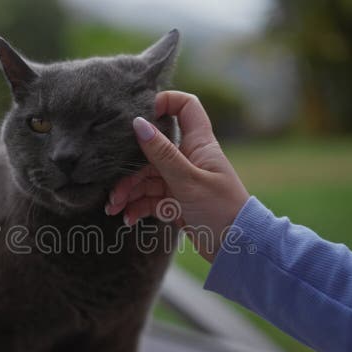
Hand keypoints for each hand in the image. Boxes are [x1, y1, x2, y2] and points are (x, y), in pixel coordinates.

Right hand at [105, 91, 249, 261]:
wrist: (237, 249)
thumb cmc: (221, 210)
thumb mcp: (188, 181)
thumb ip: (161, 154)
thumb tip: (137, 123)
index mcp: (199, 144)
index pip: (186, 107)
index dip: (165, 102)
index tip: (141, 115)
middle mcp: (189, 159)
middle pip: (152, 151)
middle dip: (130, 167)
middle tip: (113, 184)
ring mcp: (181, 181)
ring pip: (147, 178)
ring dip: (128, 192)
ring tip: (113, 208)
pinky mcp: (176, 202)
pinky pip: (150, 199)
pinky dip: (137, 207)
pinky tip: (127, 218)